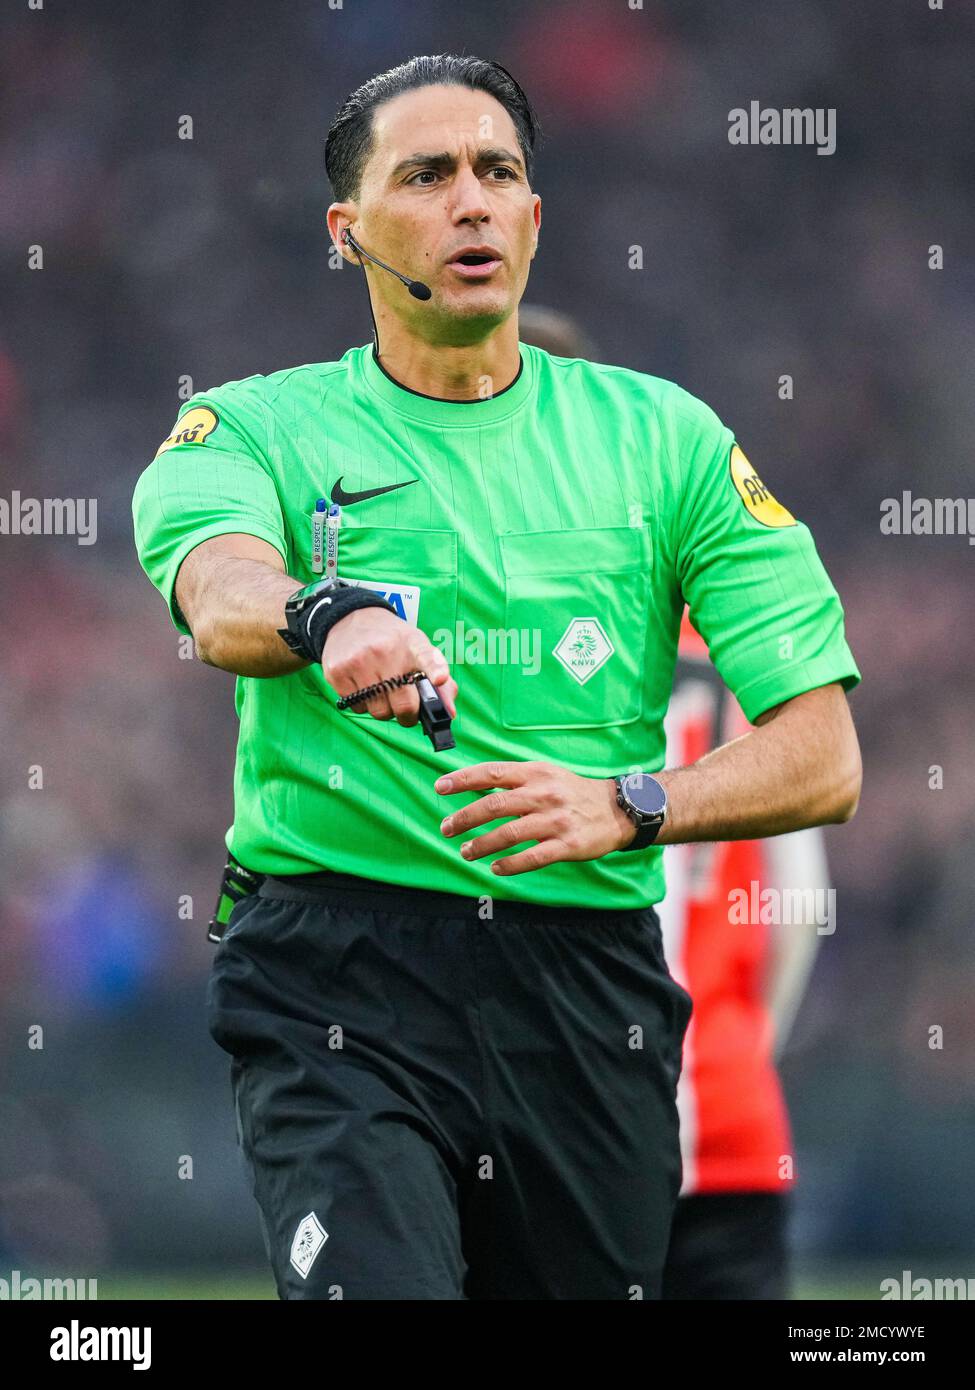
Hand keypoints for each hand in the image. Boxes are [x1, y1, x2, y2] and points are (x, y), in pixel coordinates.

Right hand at [323, 607, 457, 724]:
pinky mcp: (337, 671)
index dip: (436, 670)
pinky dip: (363, 705)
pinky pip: (357, 707)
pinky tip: (364, 687)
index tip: (440, 679)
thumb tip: (449, 712)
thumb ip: (437, 675)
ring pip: (378, 711)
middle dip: (408, 715)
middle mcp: (385, 650)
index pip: (428, 657)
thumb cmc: (390, 640)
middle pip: (403, 705)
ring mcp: (359, 661)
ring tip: (383, 694)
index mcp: (411, 643)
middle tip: (406, 711)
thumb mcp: (416, 646)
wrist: (349, 618)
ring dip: (384, 710)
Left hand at [435, 761, 636, 875]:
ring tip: (466, 852)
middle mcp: (543, 794)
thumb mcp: (546, 775)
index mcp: (535, 773)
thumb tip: (475, 786)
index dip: (464, 779)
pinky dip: (510, 864)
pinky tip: (495, 868)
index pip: (493, 773)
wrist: (618, 810)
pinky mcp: (567, 844)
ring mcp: (555, 820)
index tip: (440, 787)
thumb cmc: (573, 793)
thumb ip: (515, 780)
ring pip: (510, 833)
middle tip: (446, 829)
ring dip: (482, 844)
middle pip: (495, 804)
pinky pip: (533, 857)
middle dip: (465, 817)